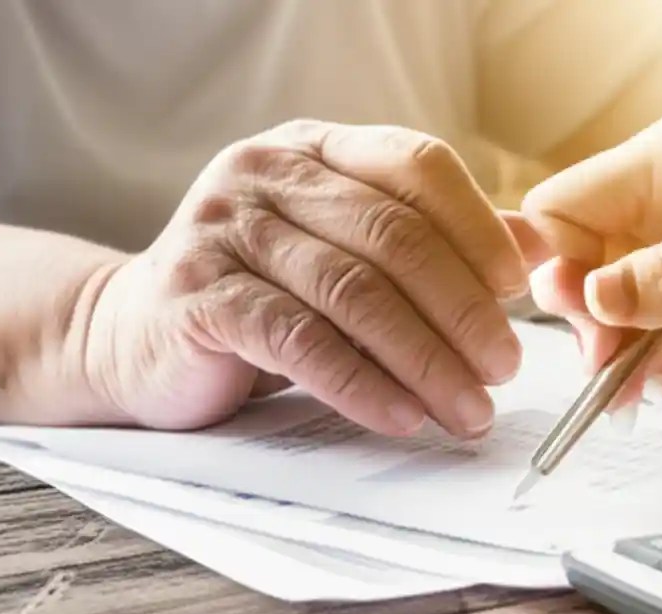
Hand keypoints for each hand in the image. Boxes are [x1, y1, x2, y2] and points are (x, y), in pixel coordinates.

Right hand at [81, 120, 533, 435]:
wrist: (128, 337)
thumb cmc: (256, 296)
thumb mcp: (342, 252)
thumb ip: (430, 242)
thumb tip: (533, 248)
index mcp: (312, 148)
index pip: (416, 165)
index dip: (479, 227)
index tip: (519, 291)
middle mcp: (265, 172)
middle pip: (393, 236)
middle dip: (463, 312)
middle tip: (504, 370)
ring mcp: (225, 228)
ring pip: (353, 292)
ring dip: (425, 360)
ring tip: (467, 409)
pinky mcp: (197, 295)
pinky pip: (300, 341)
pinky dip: (361, 384)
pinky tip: (402, 417)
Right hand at [522, 111, 661, 407]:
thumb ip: (654, 287)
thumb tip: (582, 299)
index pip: (563, 207)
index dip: (561, 275)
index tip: (591, 336)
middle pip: (592, 240)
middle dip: (595, 313)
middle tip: (615, 378)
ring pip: (628, 260)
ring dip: (628, 324)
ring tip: (640, 387)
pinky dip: (661, 313)